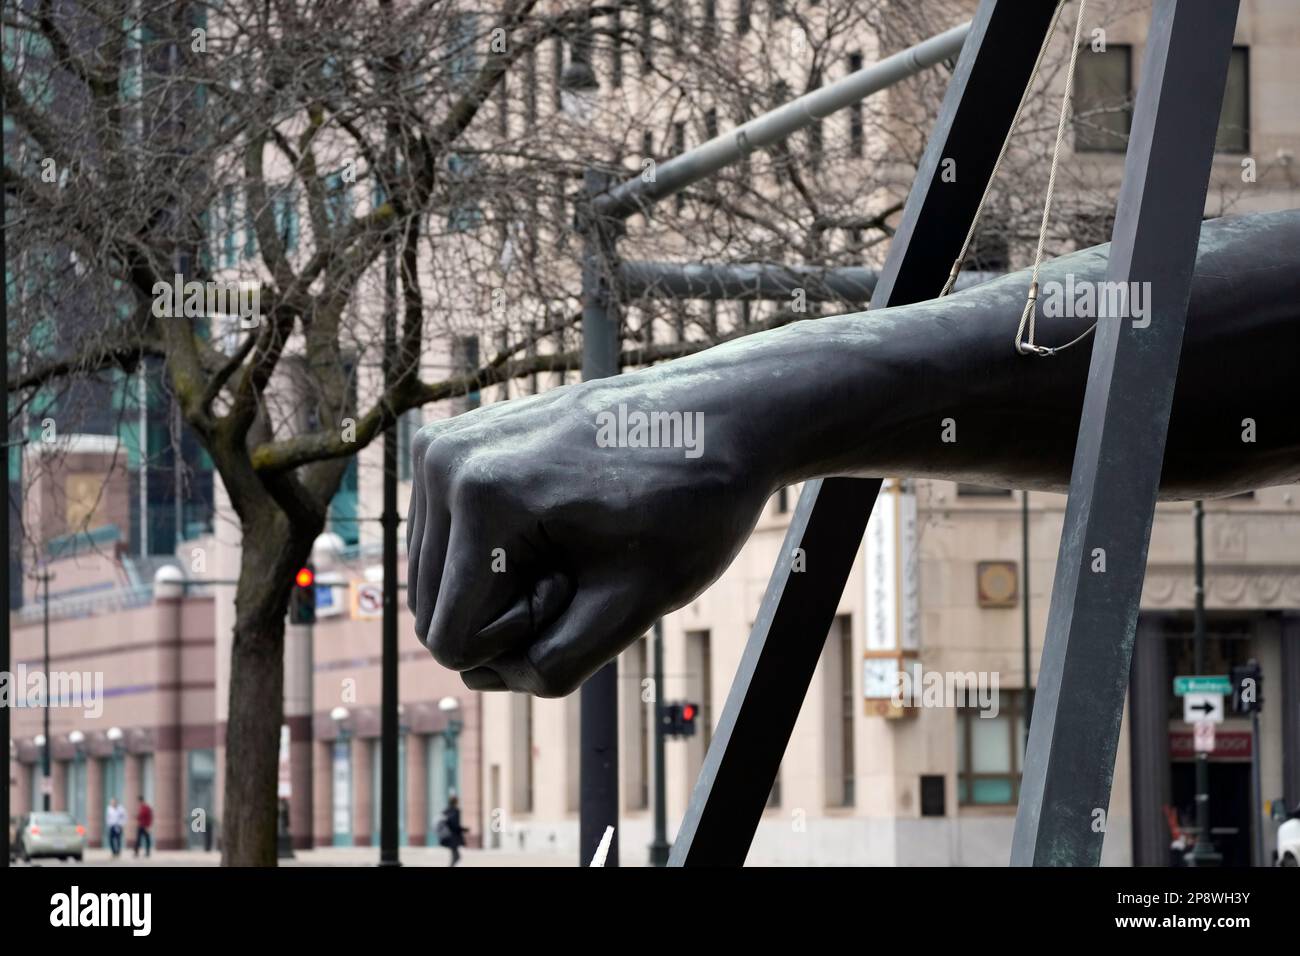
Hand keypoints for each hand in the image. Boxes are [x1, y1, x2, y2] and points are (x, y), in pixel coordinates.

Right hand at [407, 375, 772, 695]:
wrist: (718, 418)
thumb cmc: (690, 505)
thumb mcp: (635, 607)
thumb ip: (555, 666)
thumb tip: (484, 678)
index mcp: (480, 495)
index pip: (449, 640)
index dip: (523, 639)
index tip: (583, 586)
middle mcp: (443, 461)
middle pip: (434, 609)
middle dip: (509, 612)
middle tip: (583, 565)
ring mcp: (442, 445)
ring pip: (437, 578)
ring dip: (502, 584)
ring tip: (573, 540)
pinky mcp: (451, 443)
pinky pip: (446, 540)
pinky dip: (494, 552)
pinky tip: (556, 520)